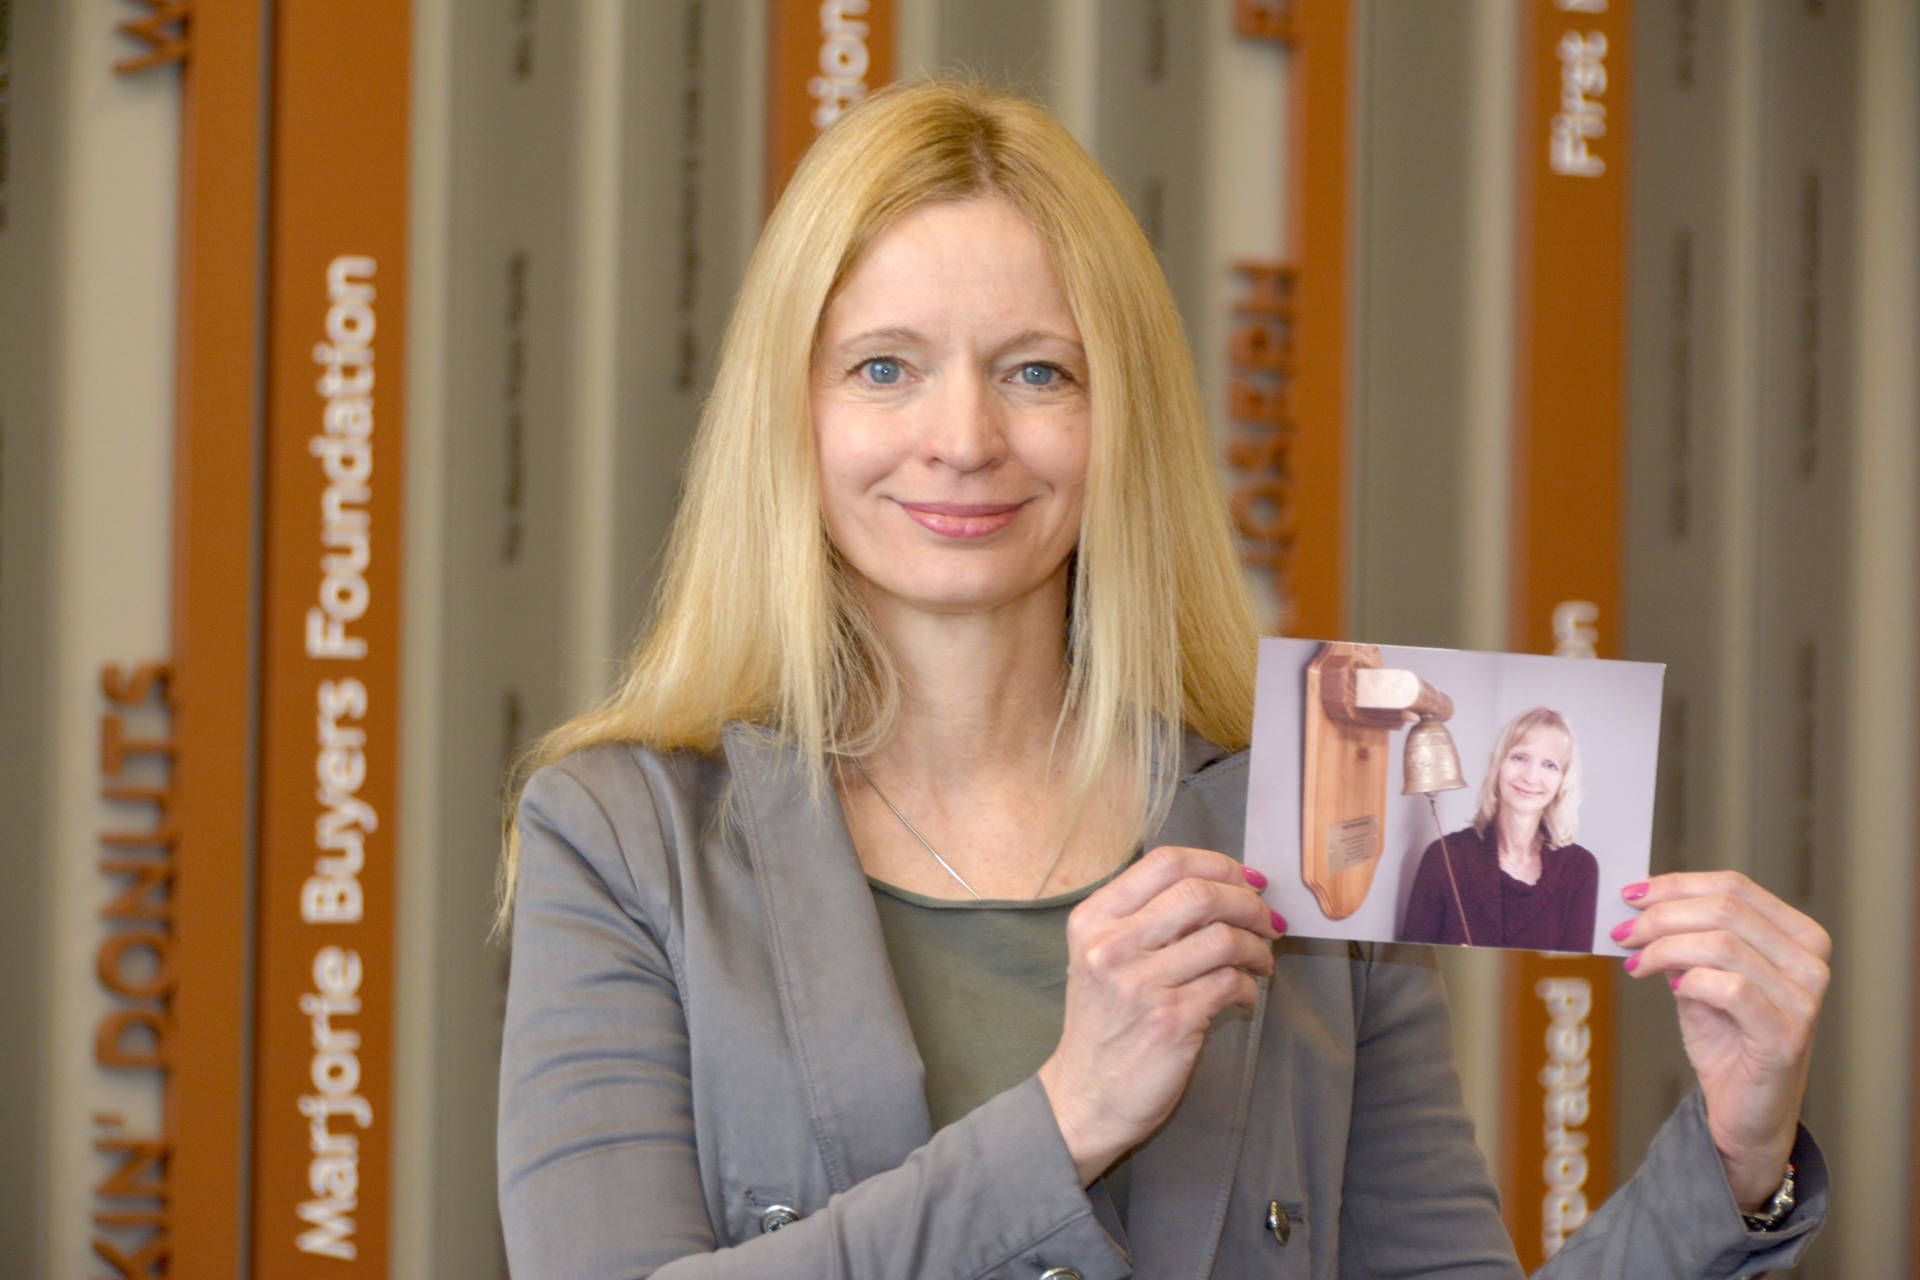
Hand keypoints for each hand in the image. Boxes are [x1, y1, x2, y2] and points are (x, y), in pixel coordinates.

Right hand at [1037, 846, 1283, 1183]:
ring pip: (1223, 938)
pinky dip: (1249, 986)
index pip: (1165, 863)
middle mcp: (1111, 945)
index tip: (1246, 879)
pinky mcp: (1171, 1020)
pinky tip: (1244, 996)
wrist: (1084, 1097)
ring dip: (1257, 947)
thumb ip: (1147, 920)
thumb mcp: (1103, 958)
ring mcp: (1139, 983)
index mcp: (1093, 920)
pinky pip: (1230, 983)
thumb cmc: (1104, 1023)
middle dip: (1247, 902)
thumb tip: (1225, 888)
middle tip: (1267, 920)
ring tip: (1261, 962)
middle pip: (1199, 893)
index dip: (1218, 864)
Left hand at [1610, 871, 1829, 1209]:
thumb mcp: (1699, 975)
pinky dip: (1692, 981)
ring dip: (1666, 948)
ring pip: (1724, 945)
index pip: (1735, 886)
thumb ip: (1682, 939)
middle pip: (1727, 909)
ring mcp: (1805, 1000)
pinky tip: (1673, 989)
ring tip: (1637, 963)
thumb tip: (1639, 904)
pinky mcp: (1786, 1036)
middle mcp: (1811, 963)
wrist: (1743, 1110)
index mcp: (1798, 936)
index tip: (1630, 894)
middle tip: (1623, 932)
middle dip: (1663, 915)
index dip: (1676, 884)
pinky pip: (1732, 989)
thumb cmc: (1726, 1038)